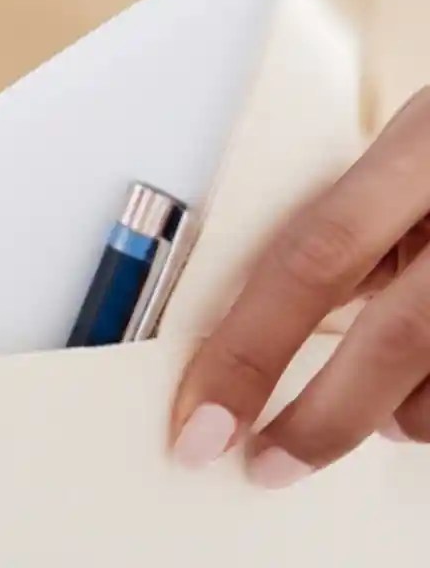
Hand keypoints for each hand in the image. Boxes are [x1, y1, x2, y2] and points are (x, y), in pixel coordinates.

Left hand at [171, 86, 429, 487]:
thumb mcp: (410, 155)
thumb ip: (355, 231)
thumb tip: (253, 336)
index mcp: (427, 142)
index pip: (314, 257)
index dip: (248, 349)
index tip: (199, 421)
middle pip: (397, 337)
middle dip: (321, 419)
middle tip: (268, 464)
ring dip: (402, 416)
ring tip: (383, 406)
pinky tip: (425, 393)